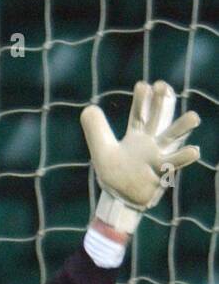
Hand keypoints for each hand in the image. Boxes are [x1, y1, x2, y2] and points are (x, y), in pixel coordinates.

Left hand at [80, 80, 201, 233]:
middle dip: (160, 104)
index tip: (143, 85)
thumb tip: (89, 108)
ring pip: (172, 139)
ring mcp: (157, 156)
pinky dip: (183, 158)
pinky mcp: (160, 172)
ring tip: (194, 116)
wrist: (119, 198)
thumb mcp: (101, 150)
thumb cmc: (115, 173)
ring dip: (182, 128)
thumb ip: (96, 130)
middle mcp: (150, 143)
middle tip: (162, 86)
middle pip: (157, 120)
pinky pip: (174, 164)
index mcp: (136, 136)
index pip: (139, 114)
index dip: (141, 101)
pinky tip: (194, 151)